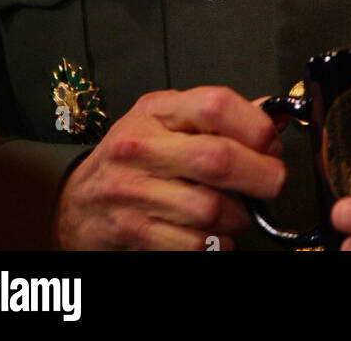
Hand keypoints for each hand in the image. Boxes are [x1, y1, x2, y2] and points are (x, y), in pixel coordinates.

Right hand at [52, 86, 284, 249]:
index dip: (255, 126)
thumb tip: (273, 117)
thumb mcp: (167, 119)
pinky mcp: (131, 229)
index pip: (215, 105)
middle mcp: (142, 146)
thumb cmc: (133, 155)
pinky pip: (192, 244)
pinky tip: (216, 235)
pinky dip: (216, 244)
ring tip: (238, 212)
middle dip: (261, 175)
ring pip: (210, 209)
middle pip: (218, 159)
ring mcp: (133, 190)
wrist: (77, 199)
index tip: (271, 144)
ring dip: (238, 217)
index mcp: (158, 110)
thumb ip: (216, 117)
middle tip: (273, 182)